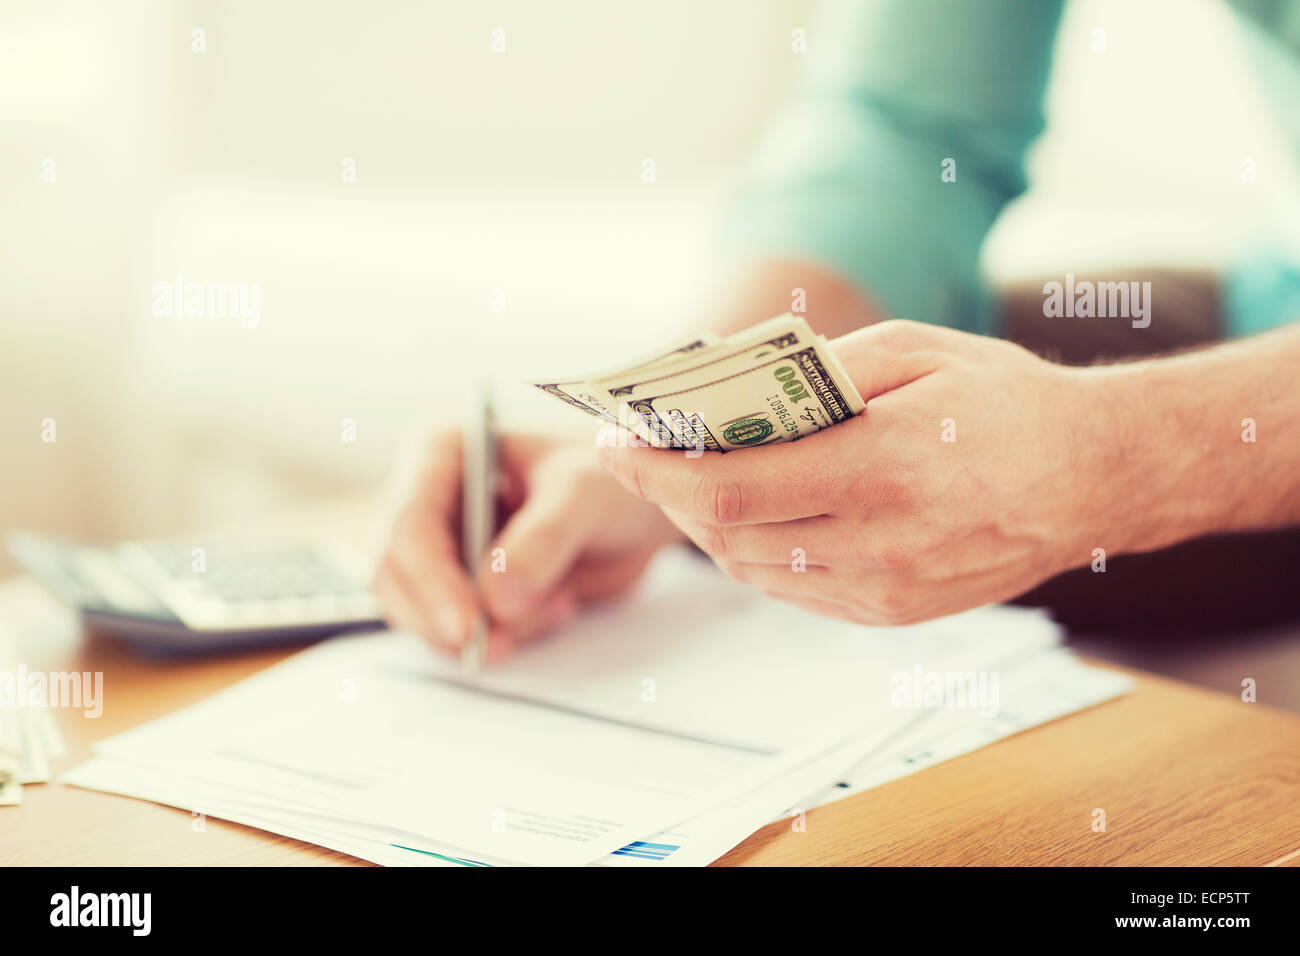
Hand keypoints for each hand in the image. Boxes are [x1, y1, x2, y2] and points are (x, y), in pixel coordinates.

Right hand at [373, 430, 682, 657]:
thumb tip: (496, 598)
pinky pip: (464, 631)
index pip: (409, 521)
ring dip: (487, 628)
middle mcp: (430, 499)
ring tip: (558, 603)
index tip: (464, 625)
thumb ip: (544, 538)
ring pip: (425, 612)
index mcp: (442, 452)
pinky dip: (510, 633)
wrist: (636, 509)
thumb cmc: (608, 478)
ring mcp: (444, 548)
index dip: (428, 578)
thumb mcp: (586, 494)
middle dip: (445, 618)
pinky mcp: (465, 588)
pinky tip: (559, 605)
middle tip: (496, 647)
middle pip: (397, 575)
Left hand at [598, 320, 1130, 625]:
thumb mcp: (914, 350)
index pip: (732, 490)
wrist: (1092, 478)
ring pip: (751, 569)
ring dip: (704, 525)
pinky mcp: (892, 613)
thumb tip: (728, 391)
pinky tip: (745, 511)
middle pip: (728, 537)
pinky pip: (791, 587)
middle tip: (637, 454)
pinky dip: (751, 550)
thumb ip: (817, 372)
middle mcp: (881, 545)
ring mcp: (886, 590)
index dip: (658, 471)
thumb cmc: (1004, 401)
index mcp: (884, 469)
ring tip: (682, 478)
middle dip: (668, 495)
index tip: (614, 442)